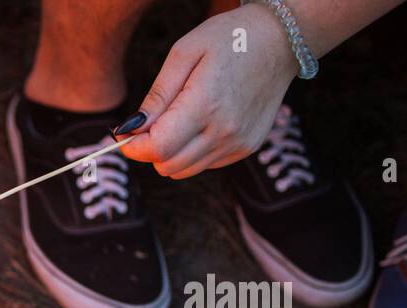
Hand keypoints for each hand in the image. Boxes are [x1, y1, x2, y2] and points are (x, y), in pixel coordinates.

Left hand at [120, 5, 298, 178]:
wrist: (282, 39)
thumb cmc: (229, 39)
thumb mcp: (184, 54)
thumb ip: (156, 97)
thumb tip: (129, 129)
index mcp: (206, 105)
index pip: (157, 148)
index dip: (133, 146)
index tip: (124, 133)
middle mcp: (224, 131)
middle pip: (167, 166)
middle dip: (150, 150)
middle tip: (151, 123)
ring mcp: (238, 143)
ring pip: (184, 170)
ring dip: (171, 152)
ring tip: (179, 119)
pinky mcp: (247, 147)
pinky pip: (205, 163)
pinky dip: (193, 150)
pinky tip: (202, 122)